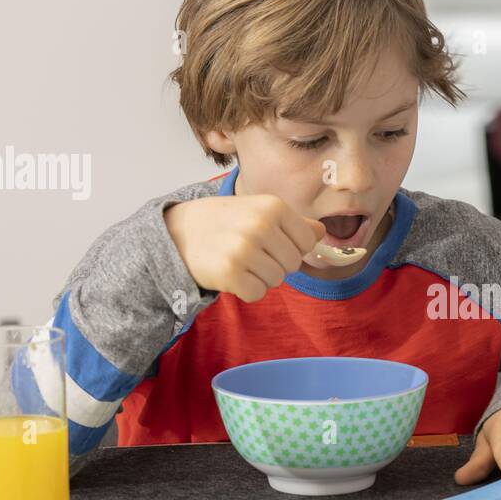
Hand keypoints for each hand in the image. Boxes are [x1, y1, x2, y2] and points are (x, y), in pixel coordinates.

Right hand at [164, 195, 325, 301]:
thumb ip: (294, 222)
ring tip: (240, 261)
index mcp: (273, 206)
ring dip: (261, 277)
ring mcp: (245, 249)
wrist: (179, 232)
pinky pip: (257, 293)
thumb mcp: (260, 210)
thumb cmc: (225, 221)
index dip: (292, 246)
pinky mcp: (230, 272)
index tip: (271, 242)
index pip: (308, 242)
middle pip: (293, 263)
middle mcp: (260, 225)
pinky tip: (232, 274)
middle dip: (276, 263)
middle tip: (251, 253)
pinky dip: (246, 289)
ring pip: (277, 280)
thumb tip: (321, 233)